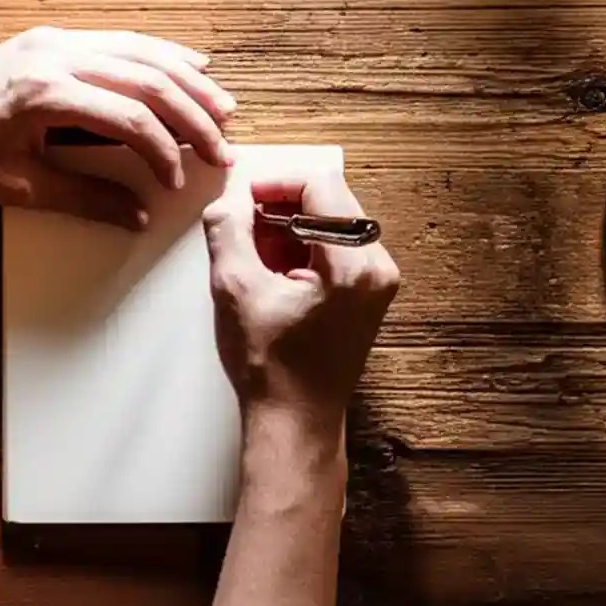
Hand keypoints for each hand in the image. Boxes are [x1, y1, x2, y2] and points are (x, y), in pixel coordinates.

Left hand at [0, 26, 236, 228]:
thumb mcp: (21, 188)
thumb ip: (87, 200)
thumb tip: (139, 216)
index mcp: (44, 94)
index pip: (128, 117)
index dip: (162, 152)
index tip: (174, 183)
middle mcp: (55, 57)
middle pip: (147, 79)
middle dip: (193, 116)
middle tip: (221, 148)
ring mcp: (57, 42)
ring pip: (143, 52)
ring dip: (190, 82)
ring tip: (224, 109)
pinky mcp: (58, 39)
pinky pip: (124, 40)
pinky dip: (164, 54)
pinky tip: (193, 67)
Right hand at [203, 169, 399, 447]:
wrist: (295, 421)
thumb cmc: (272, 369)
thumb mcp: (235, 290)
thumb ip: (228, 232)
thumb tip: (228, 203)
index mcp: (353, 264)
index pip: (322, 186)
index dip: (278, 183)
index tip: (246, 197)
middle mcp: (377, 268)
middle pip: (332, 201)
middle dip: (284, 206)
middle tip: (244, 222)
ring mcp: (377, 283)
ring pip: (334, 224)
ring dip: (291, 227)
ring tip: (254, 252)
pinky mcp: (368, 295)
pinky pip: (338, 249)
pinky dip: (305, 248)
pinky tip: (273, 270)